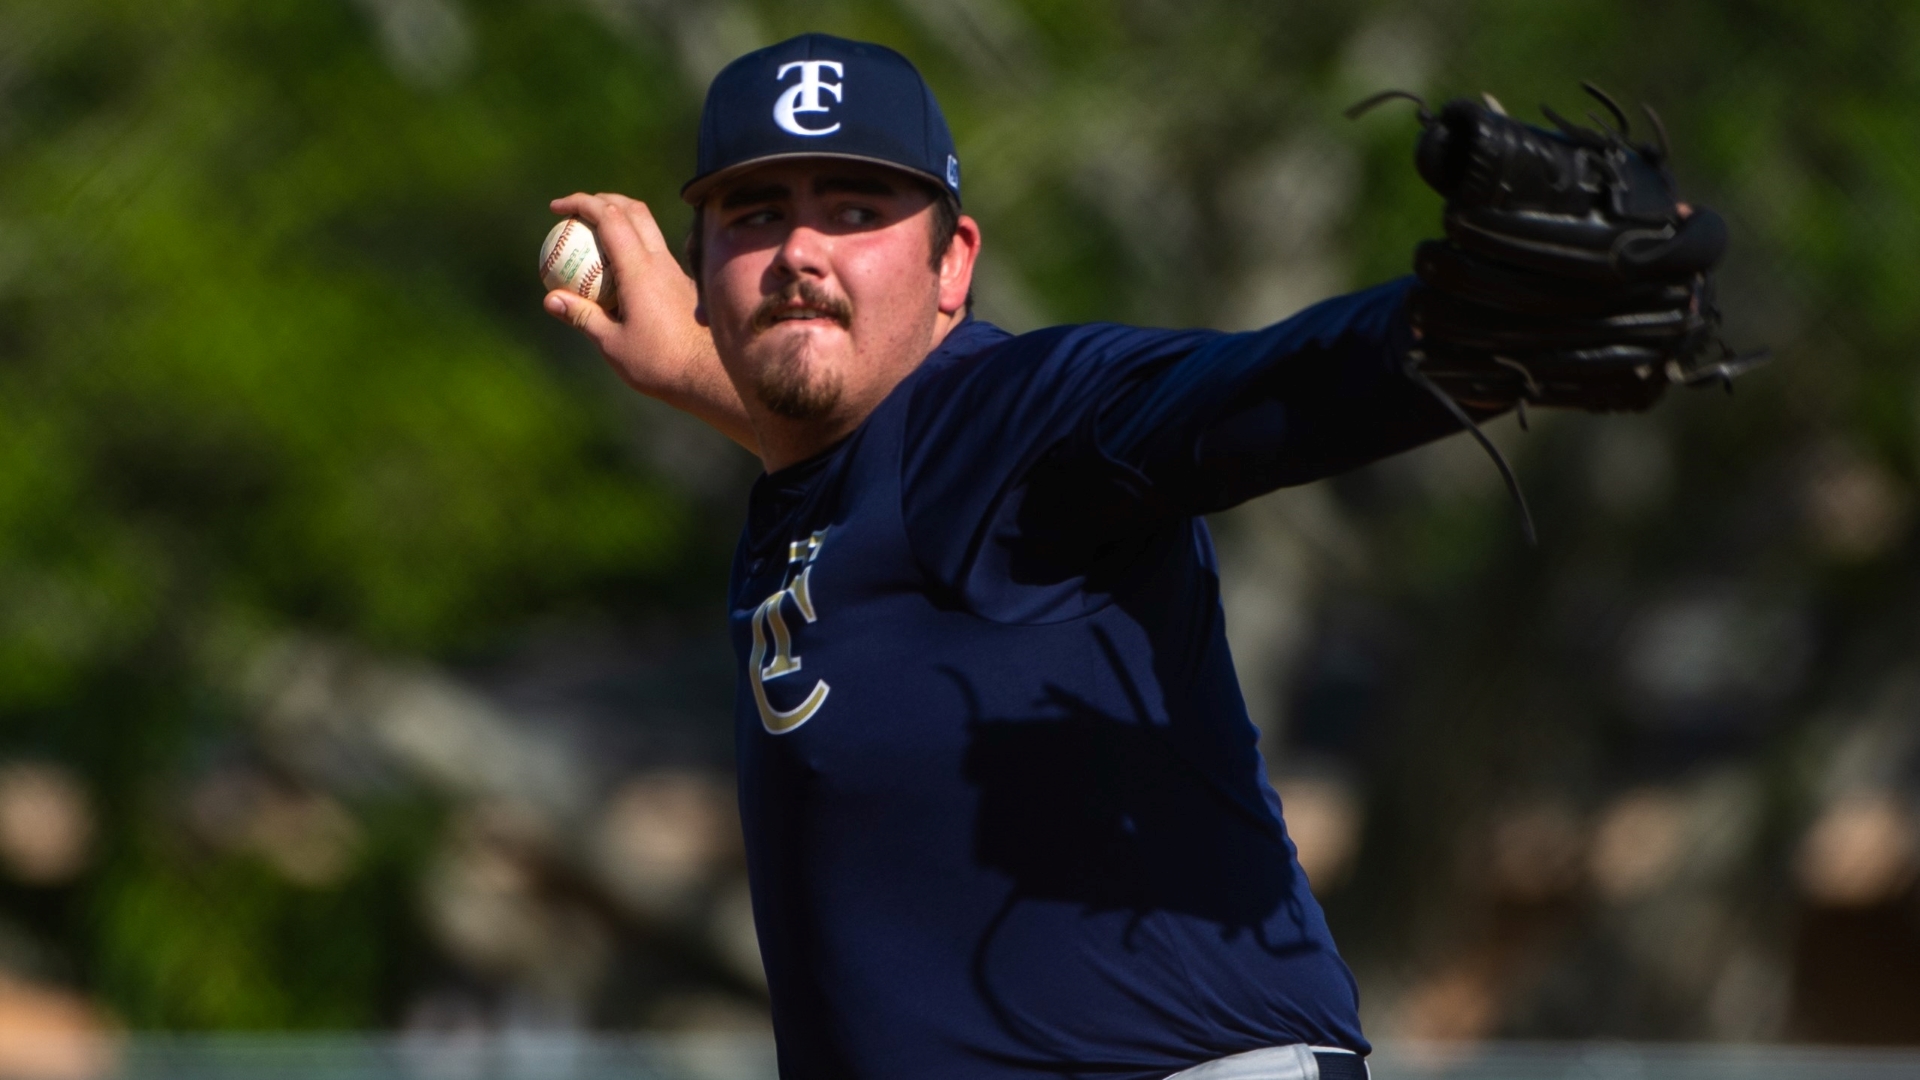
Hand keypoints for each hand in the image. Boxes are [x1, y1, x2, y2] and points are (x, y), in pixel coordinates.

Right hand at [544, 193, 754, 451]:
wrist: (711, 376)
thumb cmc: (660, 364)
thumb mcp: (612, 344)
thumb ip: (581, 316)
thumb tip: (550, 299)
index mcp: (640, 269)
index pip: (609, 217)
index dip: (581, 203)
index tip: (557, 207)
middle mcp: (661, 261)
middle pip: (633, 210)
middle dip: (602, 200)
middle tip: (576, 212)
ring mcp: (677, 271)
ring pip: (648, 229)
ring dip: (621, 220)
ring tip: (595, 238)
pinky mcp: (685, 285)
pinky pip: (655, 252)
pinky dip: (633, 247)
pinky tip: (620, 272)